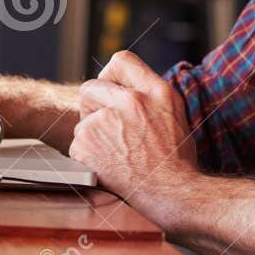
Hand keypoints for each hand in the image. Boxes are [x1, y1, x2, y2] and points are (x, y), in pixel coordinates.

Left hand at [70, 51, 196, 210]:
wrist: (172, 194)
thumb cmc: (177, 162)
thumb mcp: (175, 115)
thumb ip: (150, 96)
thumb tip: (126, 88)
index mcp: (155, 91)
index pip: (122, 60)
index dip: (109, 75)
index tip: (110, 90)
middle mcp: (131, 100)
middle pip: (91, 89)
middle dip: (93, 108)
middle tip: (107, 130)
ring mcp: (106, 120)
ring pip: (83, 121)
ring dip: (92, 137)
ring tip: (116, 156)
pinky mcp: (87, 141)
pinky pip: (77, 145)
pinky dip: (86, 158)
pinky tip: (108, 168)